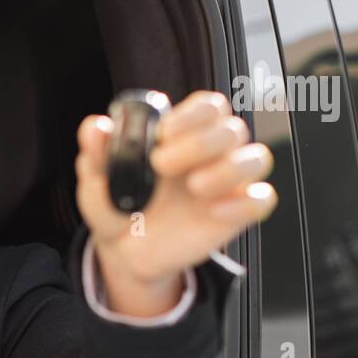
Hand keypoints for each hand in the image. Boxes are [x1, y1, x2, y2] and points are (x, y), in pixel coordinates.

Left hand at [75, 91, 275, 314]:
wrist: (124, 251)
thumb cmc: (117, 204)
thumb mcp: (98, 180)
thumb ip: (96, 153)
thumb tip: (95, 128)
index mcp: (182, 134)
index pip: (208, 106)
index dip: (192, 114)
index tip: (163, 133)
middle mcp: (211, 153)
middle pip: (232, 128)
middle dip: (200, 143)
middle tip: (161, 164)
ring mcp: (226, 183)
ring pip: (257, 158)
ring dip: (229, 168)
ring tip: (194, 187)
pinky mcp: (236, 213)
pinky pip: (261, 199)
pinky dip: (245, 202)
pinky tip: (215, 212)